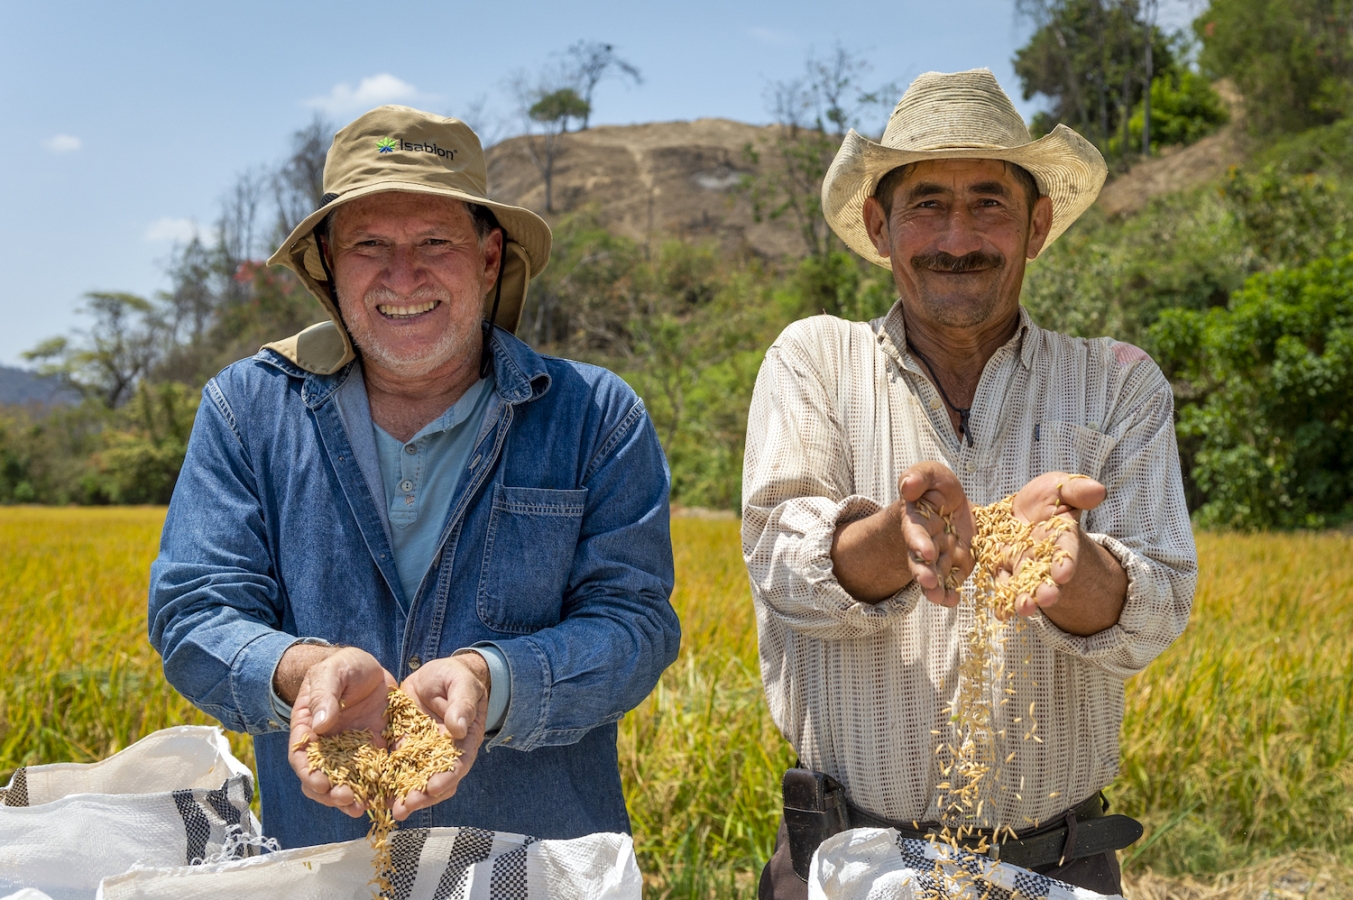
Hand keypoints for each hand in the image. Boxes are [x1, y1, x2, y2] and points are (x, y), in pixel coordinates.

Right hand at [286, 646, 396, 817]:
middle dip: (331, 794)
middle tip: (347, 799)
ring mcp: (351, 750)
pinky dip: (378, 788)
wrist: (369, 667)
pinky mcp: (375, 750)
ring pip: (346, 782)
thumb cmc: (343, 666)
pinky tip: (386, 799)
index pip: (302, 757)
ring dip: (352, 798)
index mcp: (309, 729)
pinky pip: (375, 773)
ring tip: (362, 808)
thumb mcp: (332, 673)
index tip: (321, 783)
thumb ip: (324, 696)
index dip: (309, 774)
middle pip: (323, 778)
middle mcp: (328, 745)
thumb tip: (320, 725)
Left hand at [391, 652, 489, 820]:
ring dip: (402, 796)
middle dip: (421, 797)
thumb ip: (462, 704)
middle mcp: (442, 753)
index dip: (447, 778)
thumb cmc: (456, 678)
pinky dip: (385, 781)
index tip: (433, 787)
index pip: (457, 765)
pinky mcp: (402, 747)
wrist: (435, 675)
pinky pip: (394, 768)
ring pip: (413, 780)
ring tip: (387, 808)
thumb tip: (459, 729)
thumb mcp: (461, 684)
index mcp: (463, 741)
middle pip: (435, 782)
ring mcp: (421, 753)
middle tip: (403, 808)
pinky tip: (371, 791)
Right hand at [897, 461, 975, 607]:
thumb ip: (919, 476)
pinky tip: (953, 601)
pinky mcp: (957, 565)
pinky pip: (952, 581)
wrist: (954, 505)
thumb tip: (908, 485)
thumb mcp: (931, 474)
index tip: (925, 552)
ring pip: (935, 574)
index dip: (919, 542)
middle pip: (920, 560)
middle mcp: (926, 542)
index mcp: (917, 520)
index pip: (915, 532)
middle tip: (928, 583)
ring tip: (939, 599)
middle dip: (923, 572)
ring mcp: (941, 556)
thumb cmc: (937, 488)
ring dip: (935, 588)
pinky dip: (951, 593)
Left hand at [1001, 472, 1107, 617]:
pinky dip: (1002, 601)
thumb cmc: (1046, 500)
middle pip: (1047, 576)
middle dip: (1048, 589)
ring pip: (1025, 585)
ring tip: (1024, 608)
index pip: (1066, 552)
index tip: (1064, 574)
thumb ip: (1077, 491)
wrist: (1018, 509)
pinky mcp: (1001, 567)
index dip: (1066, 563)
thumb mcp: (1062, 488)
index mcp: (1061, 538)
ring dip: (1025, 598)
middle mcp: (1043, 557)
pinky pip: (1002, 585)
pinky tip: (1000, 613)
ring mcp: (1022, 565)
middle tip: (1046, 599)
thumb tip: (1099, 491)